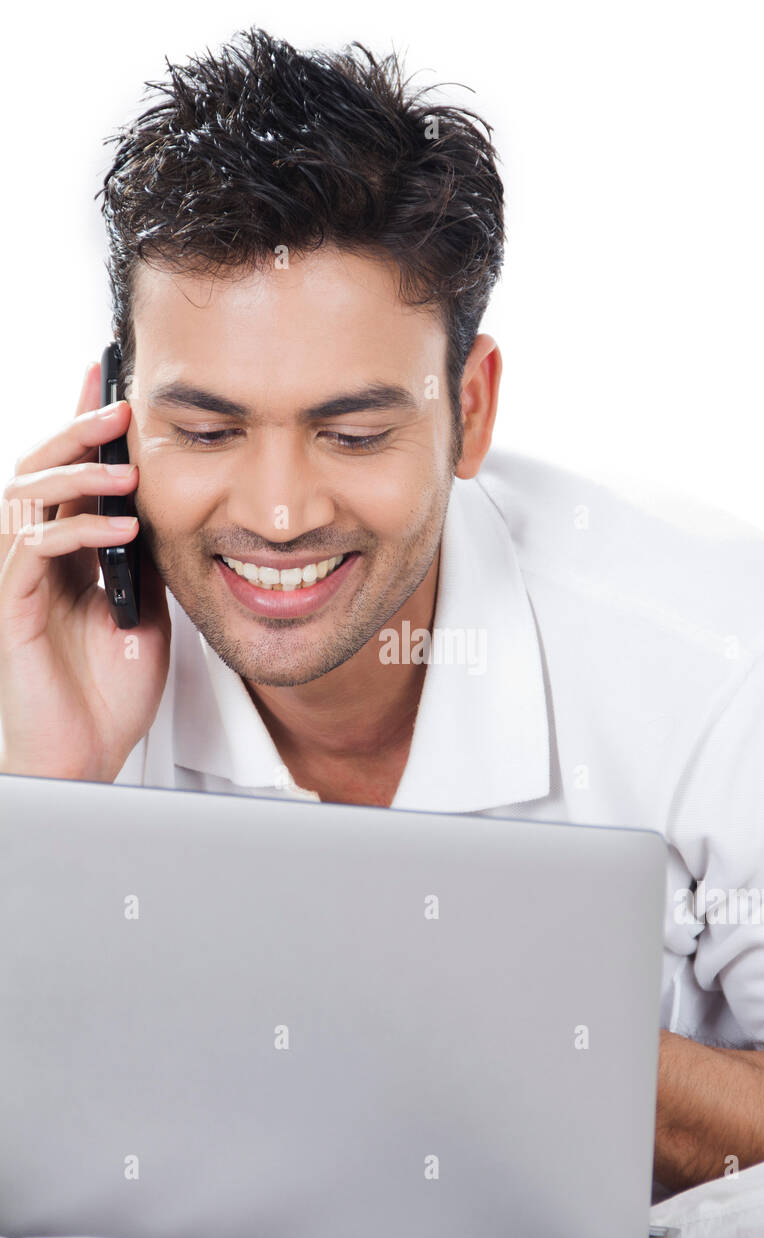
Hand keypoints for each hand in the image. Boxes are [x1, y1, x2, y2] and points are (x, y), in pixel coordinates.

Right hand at [0, 362, 170, 781]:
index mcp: (65, 550)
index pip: (68, 472)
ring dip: (77, 475)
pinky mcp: (12, 609)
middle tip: (119, 407)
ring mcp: (19, 579)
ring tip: (126, 469)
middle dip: (77, 431)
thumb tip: (169, 508)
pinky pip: (33, 551)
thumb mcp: (146, 608)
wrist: (88, 754)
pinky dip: (77, 532)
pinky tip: (119, 531)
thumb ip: (145, 558)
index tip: (113, 378)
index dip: (84, 423)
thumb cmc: (109, 690)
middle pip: (38, 469)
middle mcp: (35, 556)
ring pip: (26, 498)